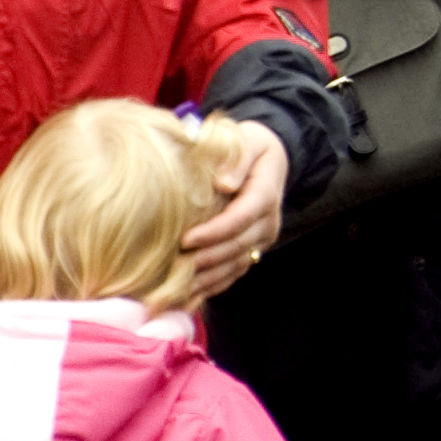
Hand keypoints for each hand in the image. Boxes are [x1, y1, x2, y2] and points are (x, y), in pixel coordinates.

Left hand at [180, 119, 289, 299]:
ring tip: (175, 293)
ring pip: (234, 265)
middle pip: (236, 247)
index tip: (185, 239)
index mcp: (266, 193)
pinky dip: (211, 288)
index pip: (240, 218)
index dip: (214, 232)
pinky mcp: (252, 250)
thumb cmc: (249, 146)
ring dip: (206, 280)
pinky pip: (233, 273)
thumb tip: (223, 183)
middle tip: (172, 272)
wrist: (268, 159)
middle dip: (205, 261)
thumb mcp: (248, 140)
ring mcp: (261, 239)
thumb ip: (237, 159)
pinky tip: (187, 300)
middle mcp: (267, 222)